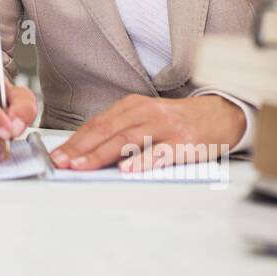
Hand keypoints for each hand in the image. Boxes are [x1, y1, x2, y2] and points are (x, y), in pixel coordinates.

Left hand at [51, 93, 244, 172]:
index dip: (75, 141)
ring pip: (128, 139)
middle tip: (62, 162)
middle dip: (81, 148)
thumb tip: (87, 154)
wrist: (219, 115)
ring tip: (83, 166)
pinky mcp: (184, 141)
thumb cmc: (177, 122)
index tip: (57, 155)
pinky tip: (128, 169)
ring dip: (102, 154)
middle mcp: (146, 112)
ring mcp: (165, 126)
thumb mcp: (145, 119)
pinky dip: (143, 161)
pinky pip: (160, 152)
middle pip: (107, 130)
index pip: (97, 124)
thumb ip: (120, 133)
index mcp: (132, 106)